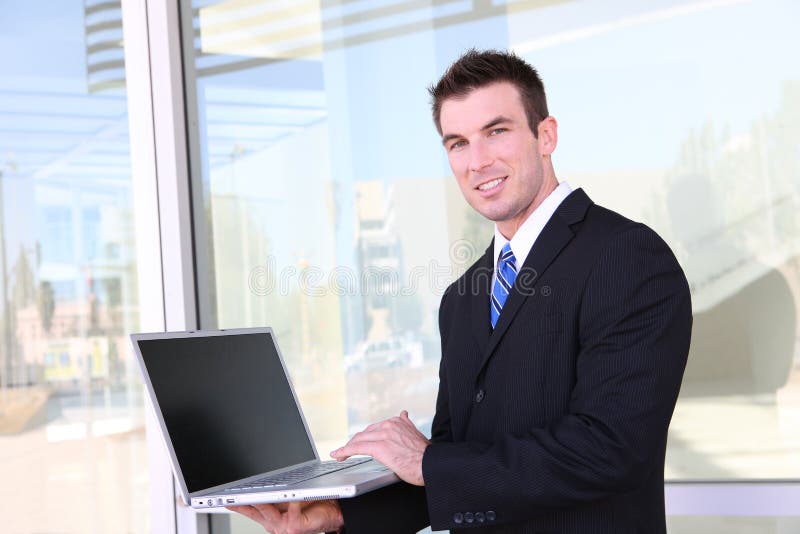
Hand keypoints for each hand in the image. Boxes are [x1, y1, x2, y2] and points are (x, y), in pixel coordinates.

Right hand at [227, 499, 342, 533]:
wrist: (335, 514)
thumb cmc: (313, 504)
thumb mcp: (288, 497)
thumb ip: (274, 492)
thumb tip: (261, 478)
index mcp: (269, 517)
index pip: (247, 508)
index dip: (234, 502)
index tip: (221, 495)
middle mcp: (273, 524)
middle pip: (253, 509)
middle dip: (241, 501)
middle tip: (230, 493)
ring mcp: (284, 527)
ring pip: (267, 512)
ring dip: (262, 500)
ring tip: (254, 491)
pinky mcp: (296, 527)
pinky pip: (291, 514)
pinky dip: (291, 502)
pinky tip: (291, 496)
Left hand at [330, 410, 429, 485]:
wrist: (432, 465)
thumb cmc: (425, 455)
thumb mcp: (416, 433)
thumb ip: (406, 424)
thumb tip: (403, 413)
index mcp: (397, 421)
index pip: (374, 428)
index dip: (364, 436)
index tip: (359, 441)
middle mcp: (389, 424)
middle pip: (364, 432)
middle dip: (354, 442)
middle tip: (346, 450)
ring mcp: (383, 435)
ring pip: (358, 439)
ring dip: (347, 447)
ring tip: (340, 454)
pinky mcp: (379, 447)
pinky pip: (356, 447)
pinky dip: (344, 451)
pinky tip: (338, 455)